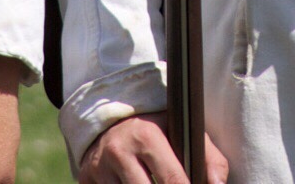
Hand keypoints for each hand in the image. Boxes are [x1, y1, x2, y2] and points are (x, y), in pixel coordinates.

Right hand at [77, 113, 228, 183]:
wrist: (111, 116)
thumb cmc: (156, 127)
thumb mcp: (182, 130)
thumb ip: (208, 156)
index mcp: (146, 135)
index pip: (171, 179)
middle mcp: (119, 151)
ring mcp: (99, 168)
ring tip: (150, 180)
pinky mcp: (86, 179)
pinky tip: (132, 183)